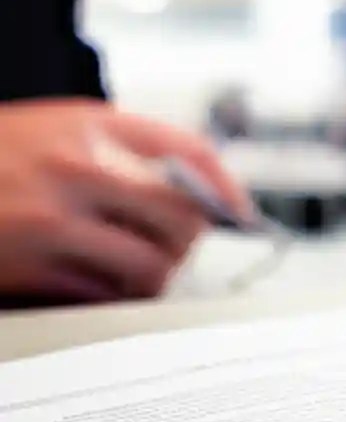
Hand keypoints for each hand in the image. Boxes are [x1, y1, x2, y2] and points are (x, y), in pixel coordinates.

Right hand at [0, 99, 249, 305]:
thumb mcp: (54, 131)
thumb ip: (122, 153)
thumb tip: (204, 195)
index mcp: (87, 125)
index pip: (187, 150)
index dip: (223, 187)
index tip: (238, 213)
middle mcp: (75, 166)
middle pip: (182, 217)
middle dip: (186, 241)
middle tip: (172, 249)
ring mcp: (51, 219)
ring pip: (151, 266)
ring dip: (152, 277)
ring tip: (132, 271)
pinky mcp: (32, 267)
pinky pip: (105, 295)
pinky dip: (110, 297)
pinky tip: (93, 282)